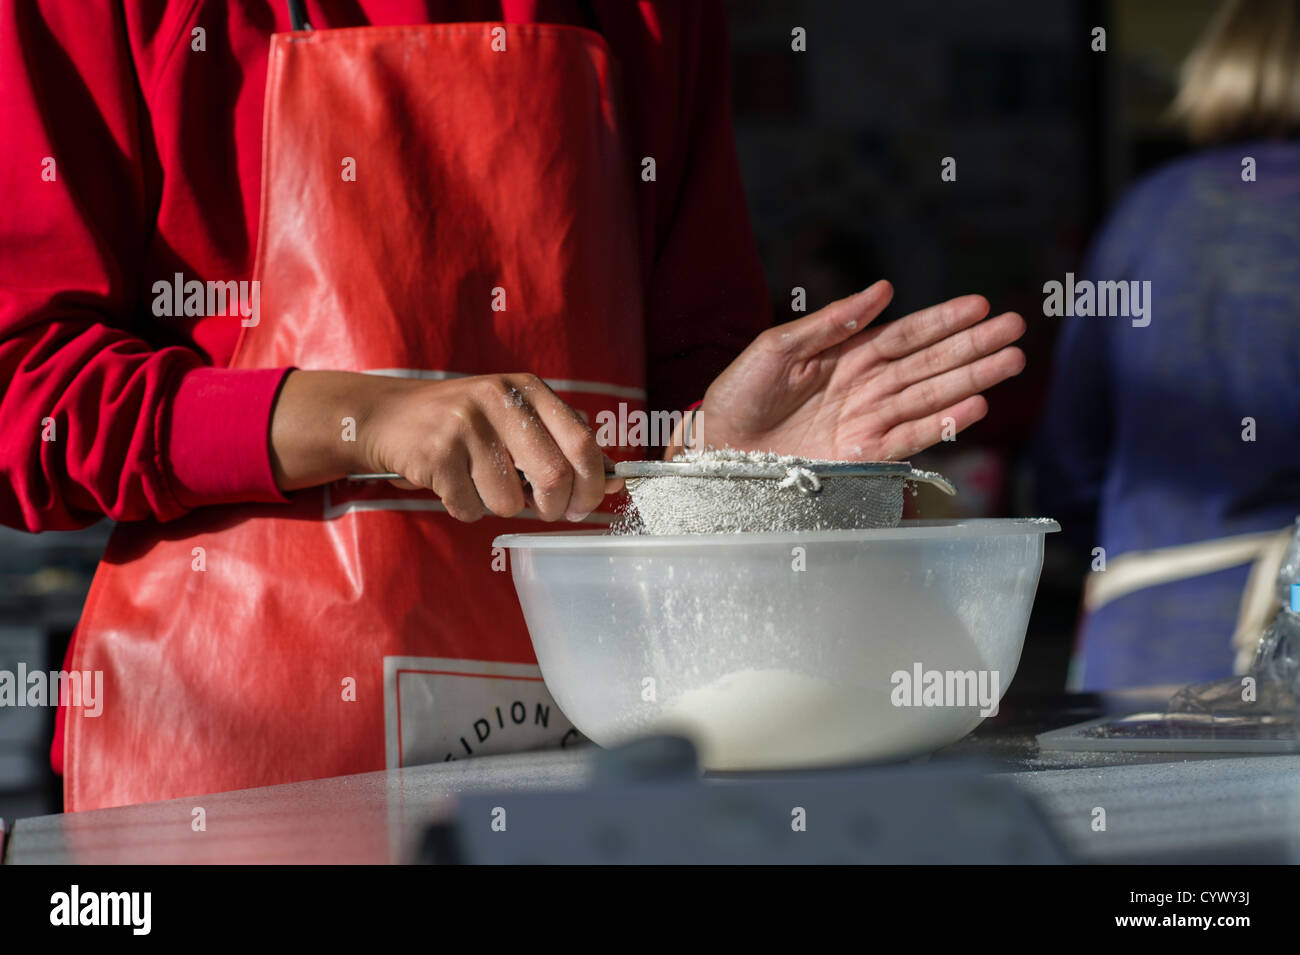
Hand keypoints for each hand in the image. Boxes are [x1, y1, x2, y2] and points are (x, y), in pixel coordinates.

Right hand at [269, 370, 619, 521]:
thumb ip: (564, 442)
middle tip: (544, 511)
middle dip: (553, 507)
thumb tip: (617, 479)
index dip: (592, 484)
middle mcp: (498, 401)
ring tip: (480, 483)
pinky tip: (452, 485)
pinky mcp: (435, 456)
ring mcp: (464, 427)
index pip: (581, 443)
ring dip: (500, 506)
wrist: (388, 416)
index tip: (585, 505)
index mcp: (526, 389)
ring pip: (509, 501)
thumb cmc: (465, 423)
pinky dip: (465, 509)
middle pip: (552, 476)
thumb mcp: (516, 416)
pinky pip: (470, 509)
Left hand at [689, 280, 1025, 459]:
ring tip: (1012, 361)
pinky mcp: (862, 456)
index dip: (943, 319)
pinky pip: (911, 437)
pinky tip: (976, 405)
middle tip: (1017, 328)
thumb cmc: (739, 395)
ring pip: (931, 396)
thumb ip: (831, 322)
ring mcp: (867, 422)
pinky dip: (943, 422)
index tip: (981, 304)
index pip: (906, 334)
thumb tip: (884, 289)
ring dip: (972, 379)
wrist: (715, 450)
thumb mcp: (776, 347)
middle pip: (930, 363)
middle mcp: (865, 388)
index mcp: (847, 357)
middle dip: (974, 345)